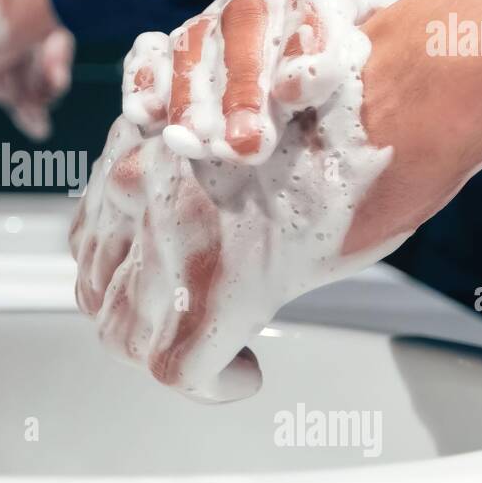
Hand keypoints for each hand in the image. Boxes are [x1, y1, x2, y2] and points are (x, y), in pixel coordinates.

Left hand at [72, 0, 418, 400]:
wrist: (390, 101)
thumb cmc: (340, 100)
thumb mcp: (246, 117)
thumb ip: (209, 165)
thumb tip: (217, 198)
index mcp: (145, 149)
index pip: (91, 232)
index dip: (112, 268)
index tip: (142, 280)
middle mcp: (143, 195)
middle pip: (95, 287)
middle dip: (126, 315)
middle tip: (167, 328)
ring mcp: (174, 245)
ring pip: (123, 333)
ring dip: (159, 350)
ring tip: (202, 355)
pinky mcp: (220, 293)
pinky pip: (181, 371)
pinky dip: (214, 383)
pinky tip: (245, 375)